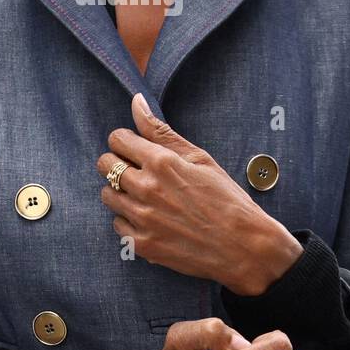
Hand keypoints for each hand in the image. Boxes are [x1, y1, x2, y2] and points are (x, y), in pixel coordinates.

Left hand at [96, 92, 302, 294]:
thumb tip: (136, 102)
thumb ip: (161, 131)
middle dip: (117, 163)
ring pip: (107, 195)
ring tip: (146, 196)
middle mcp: (146, 189)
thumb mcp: (199, 158)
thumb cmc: (227, 199)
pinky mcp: (143, 245)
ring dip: (122, 192)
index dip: (126, 141)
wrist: (245, 247)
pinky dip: (129, 221)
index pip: (117, 139)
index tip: (137, 149)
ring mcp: (142, 219)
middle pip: (104, 165)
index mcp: (161, 162)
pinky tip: (151, 219)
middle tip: (138, 171)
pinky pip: (117, 225)